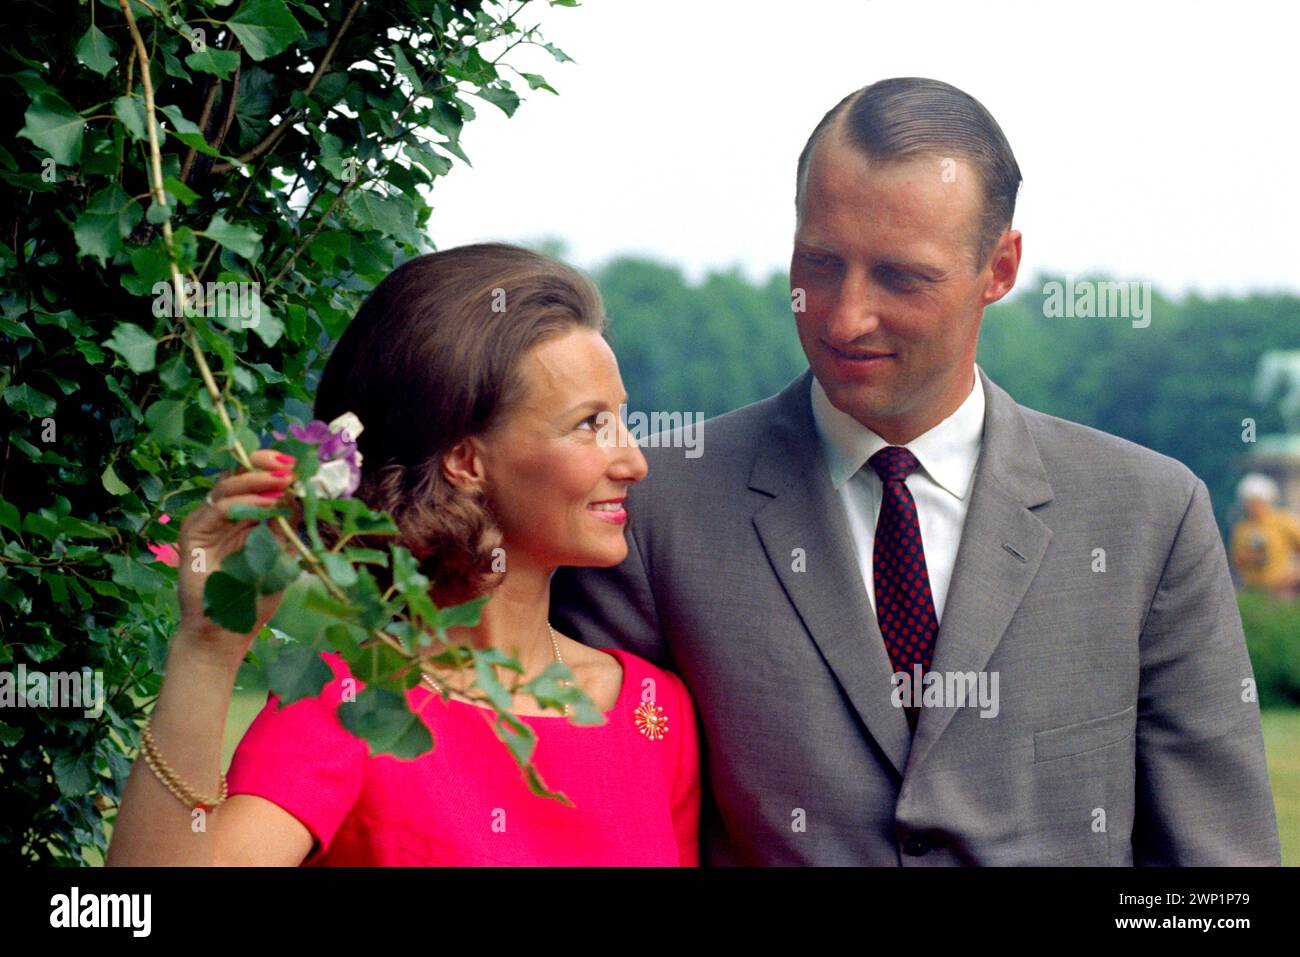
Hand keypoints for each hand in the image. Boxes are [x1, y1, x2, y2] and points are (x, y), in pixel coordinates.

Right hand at [175, 448, 300, 659]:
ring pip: (227, 486)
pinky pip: (218, 510)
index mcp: (244, 516)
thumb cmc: (254, 597)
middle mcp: (223, 514)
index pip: (254, 479)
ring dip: (257, 480)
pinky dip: (243, 502)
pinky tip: (267, 505)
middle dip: (263, 464)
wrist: (225, 633)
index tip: (296, 465)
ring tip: (282, 481)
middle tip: (288, 466)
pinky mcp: (192, 534)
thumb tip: (301, 492)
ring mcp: (206, 522)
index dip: (272, 468)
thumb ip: (286, 525)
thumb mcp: (281, 554)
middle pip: (237, 474)